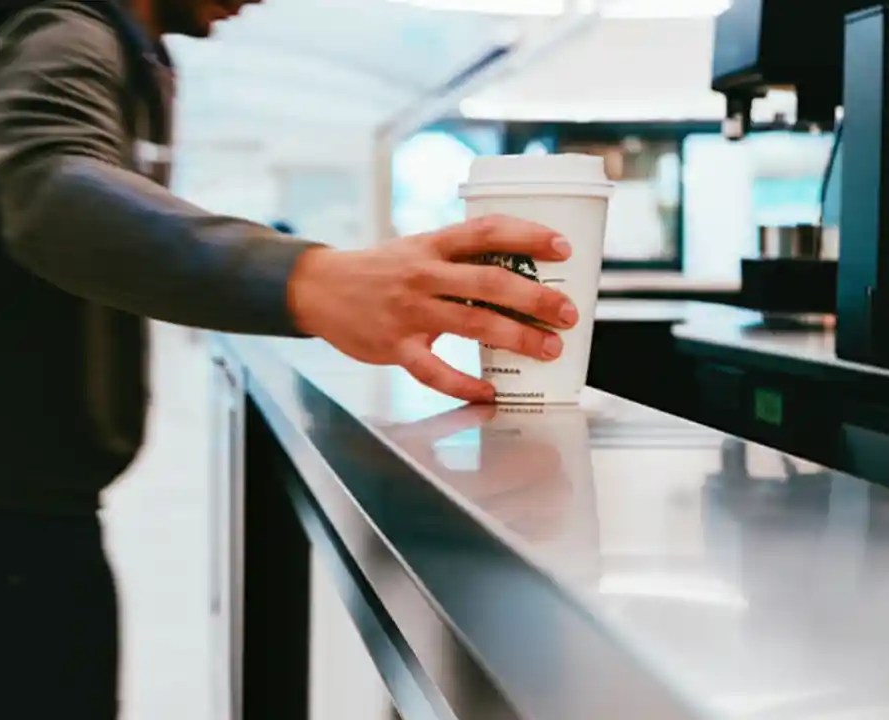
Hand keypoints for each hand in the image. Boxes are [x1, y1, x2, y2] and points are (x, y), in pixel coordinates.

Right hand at [288, 215, 577, 402]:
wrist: (321, 289)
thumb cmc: (379, 271)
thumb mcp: (416, 249)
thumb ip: (457, 259)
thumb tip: (518, 274)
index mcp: (432, 245)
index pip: (486, 231)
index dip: (528, 236)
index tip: (563, 247)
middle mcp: (423, 275)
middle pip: (489, 281)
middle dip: (536, 298)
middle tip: (568, 313)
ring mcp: (409, 312)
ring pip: (473, 323)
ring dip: (517, 337)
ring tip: (549, 348)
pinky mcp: (396, 346)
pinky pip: (435, 371)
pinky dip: (466, 384)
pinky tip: (492, 393)